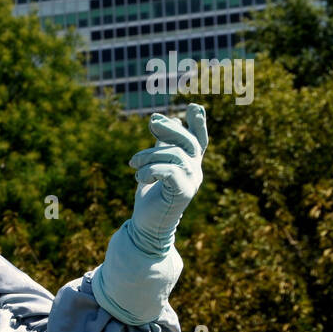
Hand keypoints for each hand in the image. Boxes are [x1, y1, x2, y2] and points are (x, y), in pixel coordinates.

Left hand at [127, 104, 207, 254]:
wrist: (146, 225)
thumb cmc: (150, 196)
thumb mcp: (154, 165)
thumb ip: (161, 146)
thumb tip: (165, 120)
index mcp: (189, 163)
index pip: (199, 140)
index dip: (199, 123)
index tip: (193, 106)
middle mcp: (195, 171)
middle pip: (188, 142)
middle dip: (170, 129)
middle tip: (152, 122)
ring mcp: (192, 182)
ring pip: (174, 154)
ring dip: (149, 155)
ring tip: (133, 164)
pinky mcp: (183, 193)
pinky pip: (168, 171)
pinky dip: (150, 170)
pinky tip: (139, 177)